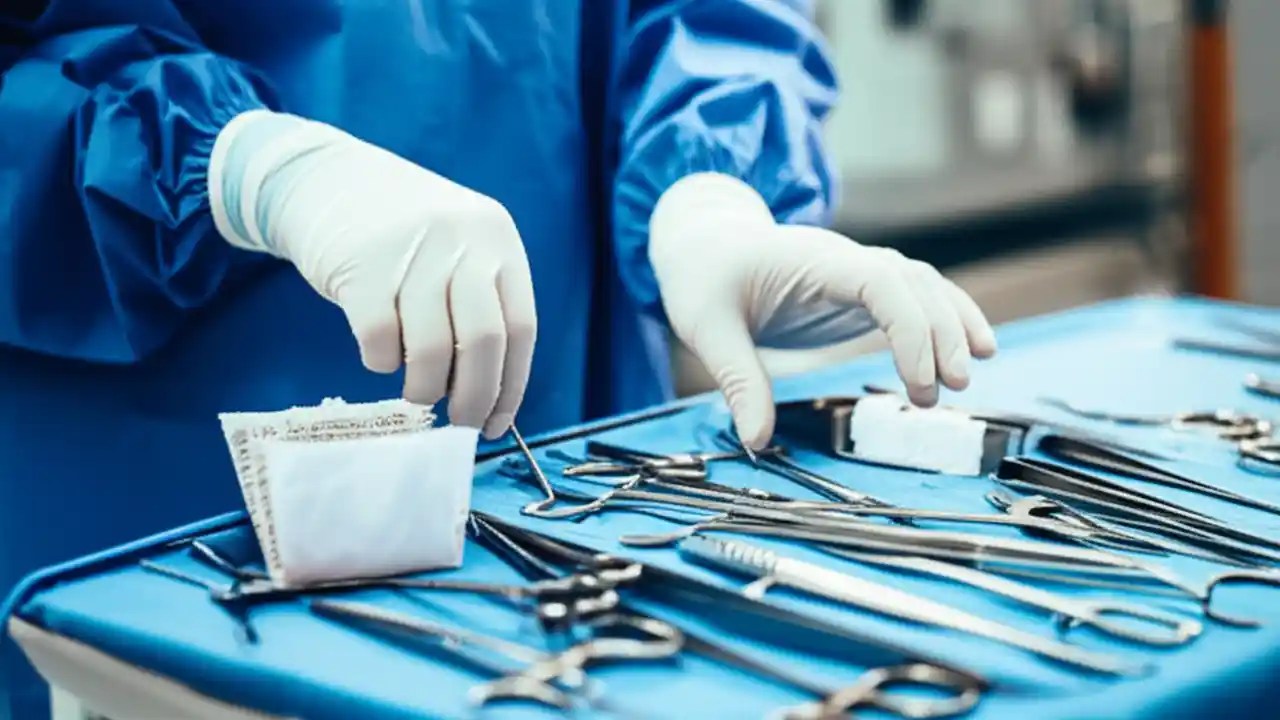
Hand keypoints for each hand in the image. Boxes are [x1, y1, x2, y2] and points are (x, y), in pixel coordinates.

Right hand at [210, 111, 535, 437]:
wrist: (326, 178)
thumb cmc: (402, 232)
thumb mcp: (458, 244)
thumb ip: (480, 301)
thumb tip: (492, 392)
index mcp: (497, 239)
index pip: (520, 328)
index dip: (511, 386)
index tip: (497, 423)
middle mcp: (462, 241)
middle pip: (482, 342)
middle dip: (473, 397)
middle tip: (460, 422)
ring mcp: (412, 251)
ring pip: (432, 350)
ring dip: (425, 388)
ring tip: (417, 393)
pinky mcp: (362, 268)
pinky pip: (380, 342)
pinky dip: (382, 363)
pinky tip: (380, 354)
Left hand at [650, 173, 996, 449]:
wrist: (706, 244)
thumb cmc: (706, 280)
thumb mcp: (709, 329)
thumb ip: (737, 381)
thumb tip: (756, 440)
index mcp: (813, 262)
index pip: (881, 283)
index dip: (910, 328)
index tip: (919, 379)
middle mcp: (845, 261)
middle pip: (914, 284)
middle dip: (942, 334)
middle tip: (947, 393)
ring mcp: (857, 273)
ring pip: (924, 286)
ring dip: (954, 325)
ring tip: (967, 379)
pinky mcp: (861, 291)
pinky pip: (916, 297)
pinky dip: (948, 319)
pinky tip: (976, 349)